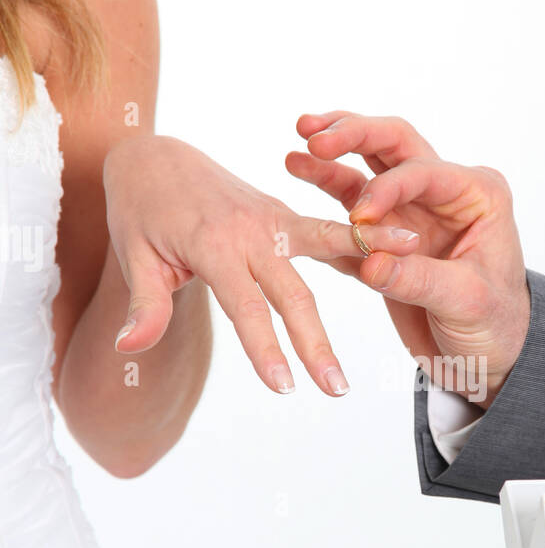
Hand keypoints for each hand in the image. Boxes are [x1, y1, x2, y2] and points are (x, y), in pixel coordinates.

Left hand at [104, 134, 419, 394]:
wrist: (154, 158)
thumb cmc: (141, 213)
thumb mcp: (134, 259)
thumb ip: (144, 306)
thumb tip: (128, 348)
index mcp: (213, 245)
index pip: (246, 308)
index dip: (266, 350)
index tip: (284, 389)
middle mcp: (250, 229)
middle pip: (293, 293)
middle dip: (316, 344)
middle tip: (337, 388)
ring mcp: (273, 217)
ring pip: (327, 247)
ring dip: (369, 261)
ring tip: (412, 268)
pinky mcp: (284, 214)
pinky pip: (329, 229)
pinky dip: (365, 235)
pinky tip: (407, 242)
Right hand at [285, 112, 529, 405]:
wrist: (487, 358)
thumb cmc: (495, 326)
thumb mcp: (466, 303)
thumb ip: (418, 279)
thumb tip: (371, 264)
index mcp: (476, 195)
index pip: (421, 171)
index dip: (386, 188)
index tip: (359, 214)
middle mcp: (442, 193)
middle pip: (392, 146)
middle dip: (352, 135)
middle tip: (312, 136)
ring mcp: (410, 212)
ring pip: (365, 171)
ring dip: (329, 160)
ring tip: (294, 153)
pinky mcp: (385, 238)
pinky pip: (348, 211)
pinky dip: (322, 196)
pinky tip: (295, 178)